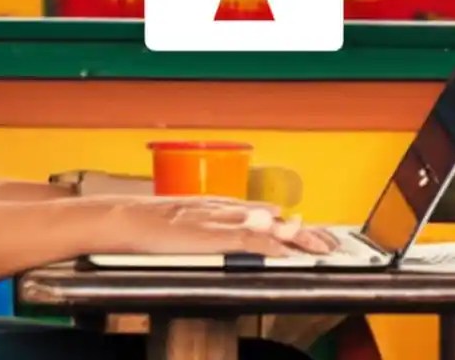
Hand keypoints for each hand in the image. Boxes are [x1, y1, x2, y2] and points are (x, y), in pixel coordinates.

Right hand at [101, 196, 337, 256]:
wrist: (121, 218)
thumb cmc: (148, 223)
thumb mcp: (190, 219)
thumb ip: (220, 222)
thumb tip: (253, 224)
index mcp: (222, 205)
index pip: (270, 214)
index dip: (299, 225)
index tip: (322, 235)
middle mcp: (225, 208)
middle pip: (277, 219)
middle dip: (307, 232)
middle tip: (333, 244)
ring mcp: (219, 220)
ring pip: (268, 227)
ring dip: (296, 237)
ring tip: (321, 248)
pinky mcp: (208, 234)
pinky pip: (245, 240)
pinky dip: (267, 244)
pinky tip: (283, 250)